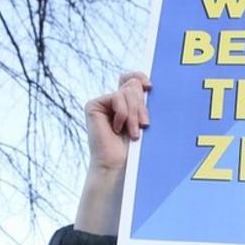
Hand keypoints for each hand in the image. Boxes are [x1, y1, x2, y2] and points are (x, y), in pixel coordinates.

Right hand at [74, 72, 149, 234]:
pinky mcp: (93, 106)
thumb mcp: (142, 121)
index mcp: (126, 103)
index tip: (150, 87)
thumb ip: (142, 102)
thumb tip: (147, 84)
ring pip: (127, 91)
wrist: (119, 167)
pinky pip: (117, 98)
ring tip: (134, 132)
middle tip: (144, 125)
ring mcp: (103, 102)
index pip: (131, 79)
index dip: (139, 77)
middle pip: (133, 85)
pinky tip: (118, 129)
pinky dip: (123, 114)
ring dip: (134, 113)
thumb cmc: (135, 150)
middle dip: (141, 105)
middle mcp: (113, 101)